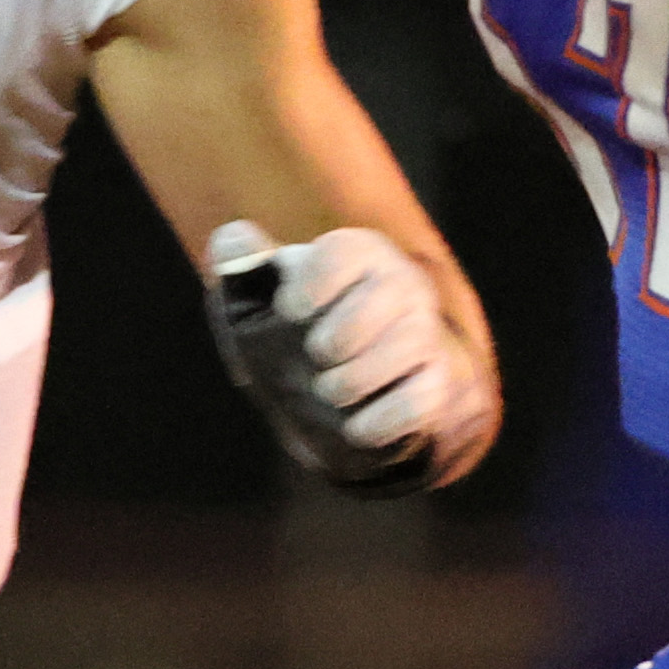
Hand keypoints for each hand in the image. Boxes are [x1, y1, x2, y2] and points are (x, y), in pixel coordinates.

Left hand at [208, 220, 496, 491]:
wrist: (355, 385)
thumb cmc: (301, 330)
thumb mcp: (264, 297)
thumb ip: (243, 265)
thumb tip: (231, 241)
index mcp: (358, 252)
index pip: (344, 250)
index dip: (313, 281)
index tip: (288, 311)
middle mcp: (401, 283)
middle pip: (387, 291)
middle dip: (338, 336)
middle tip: (315, 356)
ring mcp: (426, 332)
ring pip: (409, 343)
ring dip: (355, 379)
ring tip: (329, 391)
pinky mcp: (438, 382)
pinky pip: (422, 398)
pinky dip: (382, 420)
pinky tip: (355, 427)